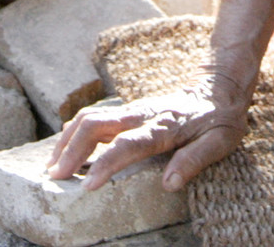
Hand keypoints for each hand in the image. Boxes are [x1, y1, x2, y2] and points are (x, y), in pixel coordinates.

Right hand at [44, 75, 248, 192]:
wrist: (218, 87)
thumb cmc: (220, 119)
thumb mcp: (219, 143)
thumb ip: (193, 161)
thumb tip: (168, 184)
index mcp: (162, 127)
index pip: (126, 145)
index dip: (104, 165)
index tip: (87, 185)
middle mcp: (141, 115)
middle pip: (94, 124)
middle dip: (70, 150)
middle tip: (54, 178)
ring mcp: (132, 110)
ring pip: (89, 117)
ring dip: (67, 140)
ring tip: (53, 166)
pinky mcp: (128, 111)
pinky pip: (94, 118)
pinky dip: (75, 132)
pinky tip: (67, 149)